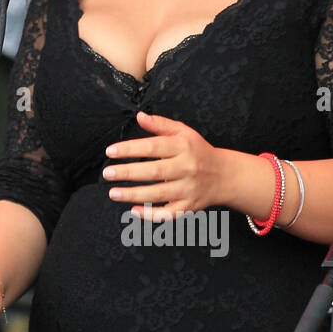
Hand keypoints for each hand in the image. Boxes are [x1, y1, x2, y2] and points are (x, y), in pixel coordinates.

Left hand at [102, 110, 224, 218]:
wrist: (224, 175)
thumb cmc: (199, 152)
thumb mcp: (184, 133)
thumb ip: (161, 124)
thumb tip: (140, 116)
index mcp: (184, 147)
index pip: (153, 147)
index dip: (130, 149)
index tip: (111, 151)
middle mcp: (187, 168)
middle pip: (154, 171)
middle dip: (128, 172)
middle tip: (108, 173)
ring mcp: (188, 189)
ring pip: (158, 194)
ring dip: (134, 194)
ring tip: (113, 192)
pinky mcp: (189, 206)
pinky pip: (168, 213)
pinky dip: (150, 214)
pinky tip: (134, 210)